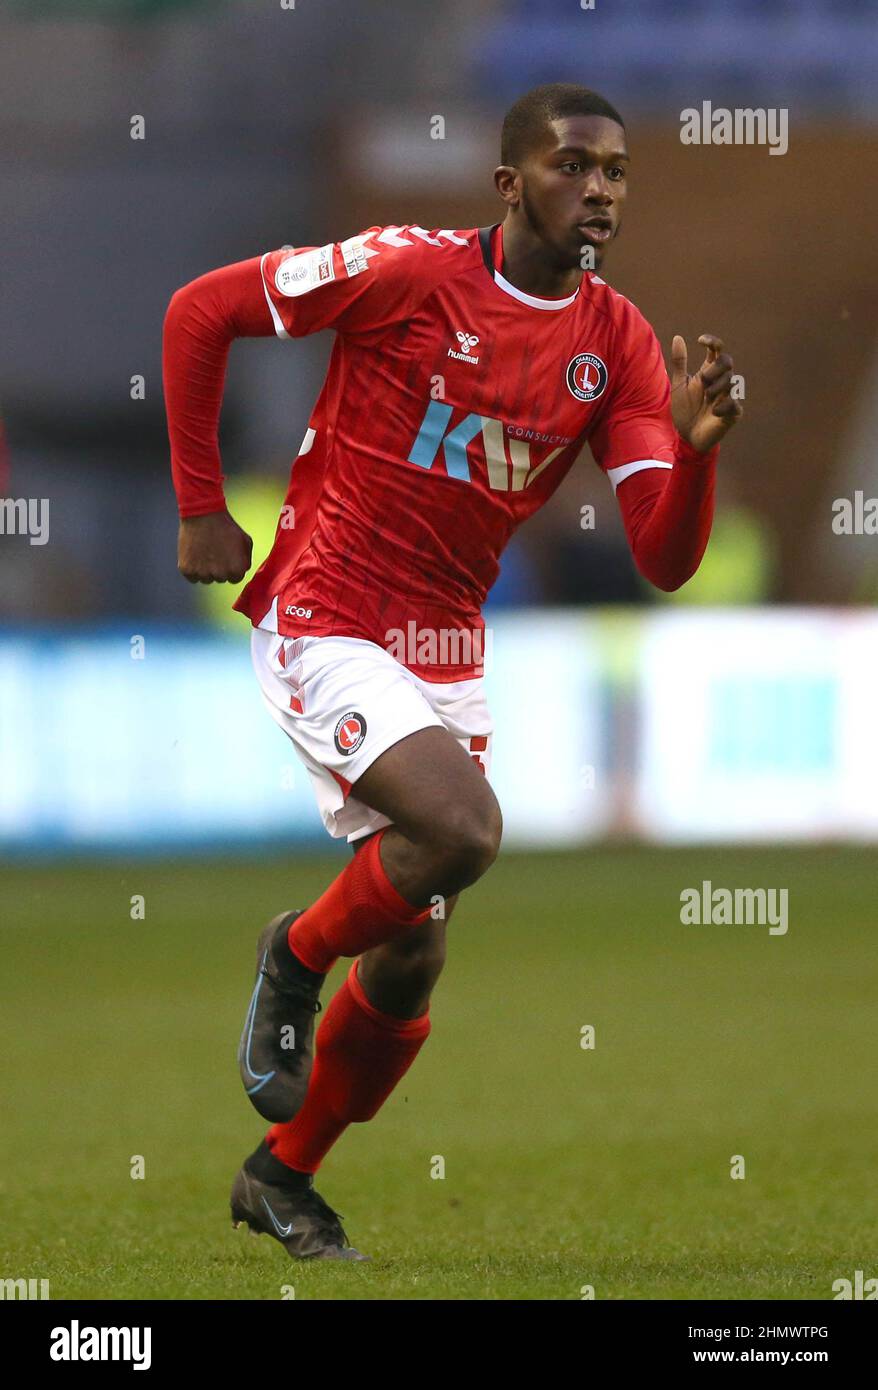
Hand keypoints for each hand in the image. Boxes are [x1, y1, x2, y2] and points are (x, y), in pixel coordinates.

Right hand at [177, 510, 252, 583]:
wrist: (203, 513)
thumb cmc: (226, 526)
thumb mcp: (246, 540)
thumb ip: (246, 560)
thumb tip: (242, 571)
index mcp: (236, 570)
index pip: (235, 579)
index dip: (230, 567)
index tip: (225, 556)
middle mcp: (220, 575)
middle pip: (220, 579)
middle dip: (218, 568)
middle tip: (214, 550)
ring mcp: (203, 574)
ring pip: (205, 579)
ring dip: (205, 569)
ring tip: (204, 550)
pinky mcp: (187, 570)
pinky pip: (192, 577)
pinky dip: (192, 568)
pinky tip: (195, 553)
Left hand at [670, 333, 742, 454]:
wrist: (686, 436)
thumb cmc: (684, 410)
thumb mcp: (678, 384)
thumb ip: (679, 362)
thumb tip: (677, 337)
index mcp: (708, 372)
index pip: (717, 350)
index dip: (712, 342)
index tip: (700, 340)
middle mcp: (720, 381)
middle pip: (727, 361)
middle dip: (714, 369)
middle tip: (704, 381)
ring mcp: (728, 396)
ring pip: (731, 380)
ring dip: (715, 388)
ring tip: (706, 399)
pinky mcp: (733, 412)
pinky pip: (734, 402)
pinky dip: (722, 406)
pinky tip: (713, 412)